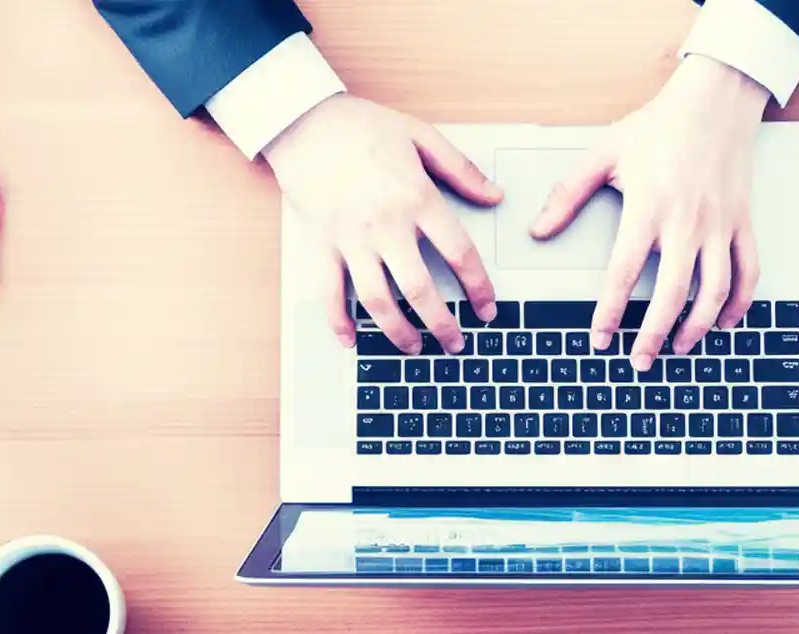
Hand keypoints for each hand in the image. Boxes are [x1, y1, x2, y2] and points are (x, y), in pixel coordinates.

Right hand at [263, 94, 502, 354]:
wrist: (304, 121)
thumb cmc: (360, 126)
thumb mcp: (420, 135)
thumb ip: (460, 169)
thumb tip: (494, 195)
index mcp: (415, 197)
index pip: (459, 253)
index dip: (479, 287)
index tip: (488, 308)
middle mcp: (385, 225)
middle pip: (420, 289)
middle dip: (443, 325)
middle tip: (457, 344)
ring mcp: (350, 239)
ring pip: (377, 300)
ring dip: (398, 332)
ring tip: (414, 348)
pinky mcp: (321, 245)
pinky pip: (329, 292)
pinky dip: (339, 321)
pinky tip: (351, 340)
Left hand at [530, 55, 768, 370]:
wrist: (715, 101)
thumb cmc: (658, 126)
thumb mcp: (603, 154)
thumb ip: (567, 195)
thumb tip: (538, 230)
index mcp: (648, 208)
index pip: (624, 273)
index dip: (609, 312)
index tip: (599, 338)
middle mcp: (687, 222)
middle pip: (672, 293)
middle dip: (653, 334)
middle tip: (638, 361)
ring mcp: (719, 225)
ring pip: (715, 290)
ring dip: (697, 326)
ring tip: (677, 348)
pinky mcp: (742, 222)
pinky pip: (748, 271)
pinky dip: (739, 303)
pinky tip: (723, 322)